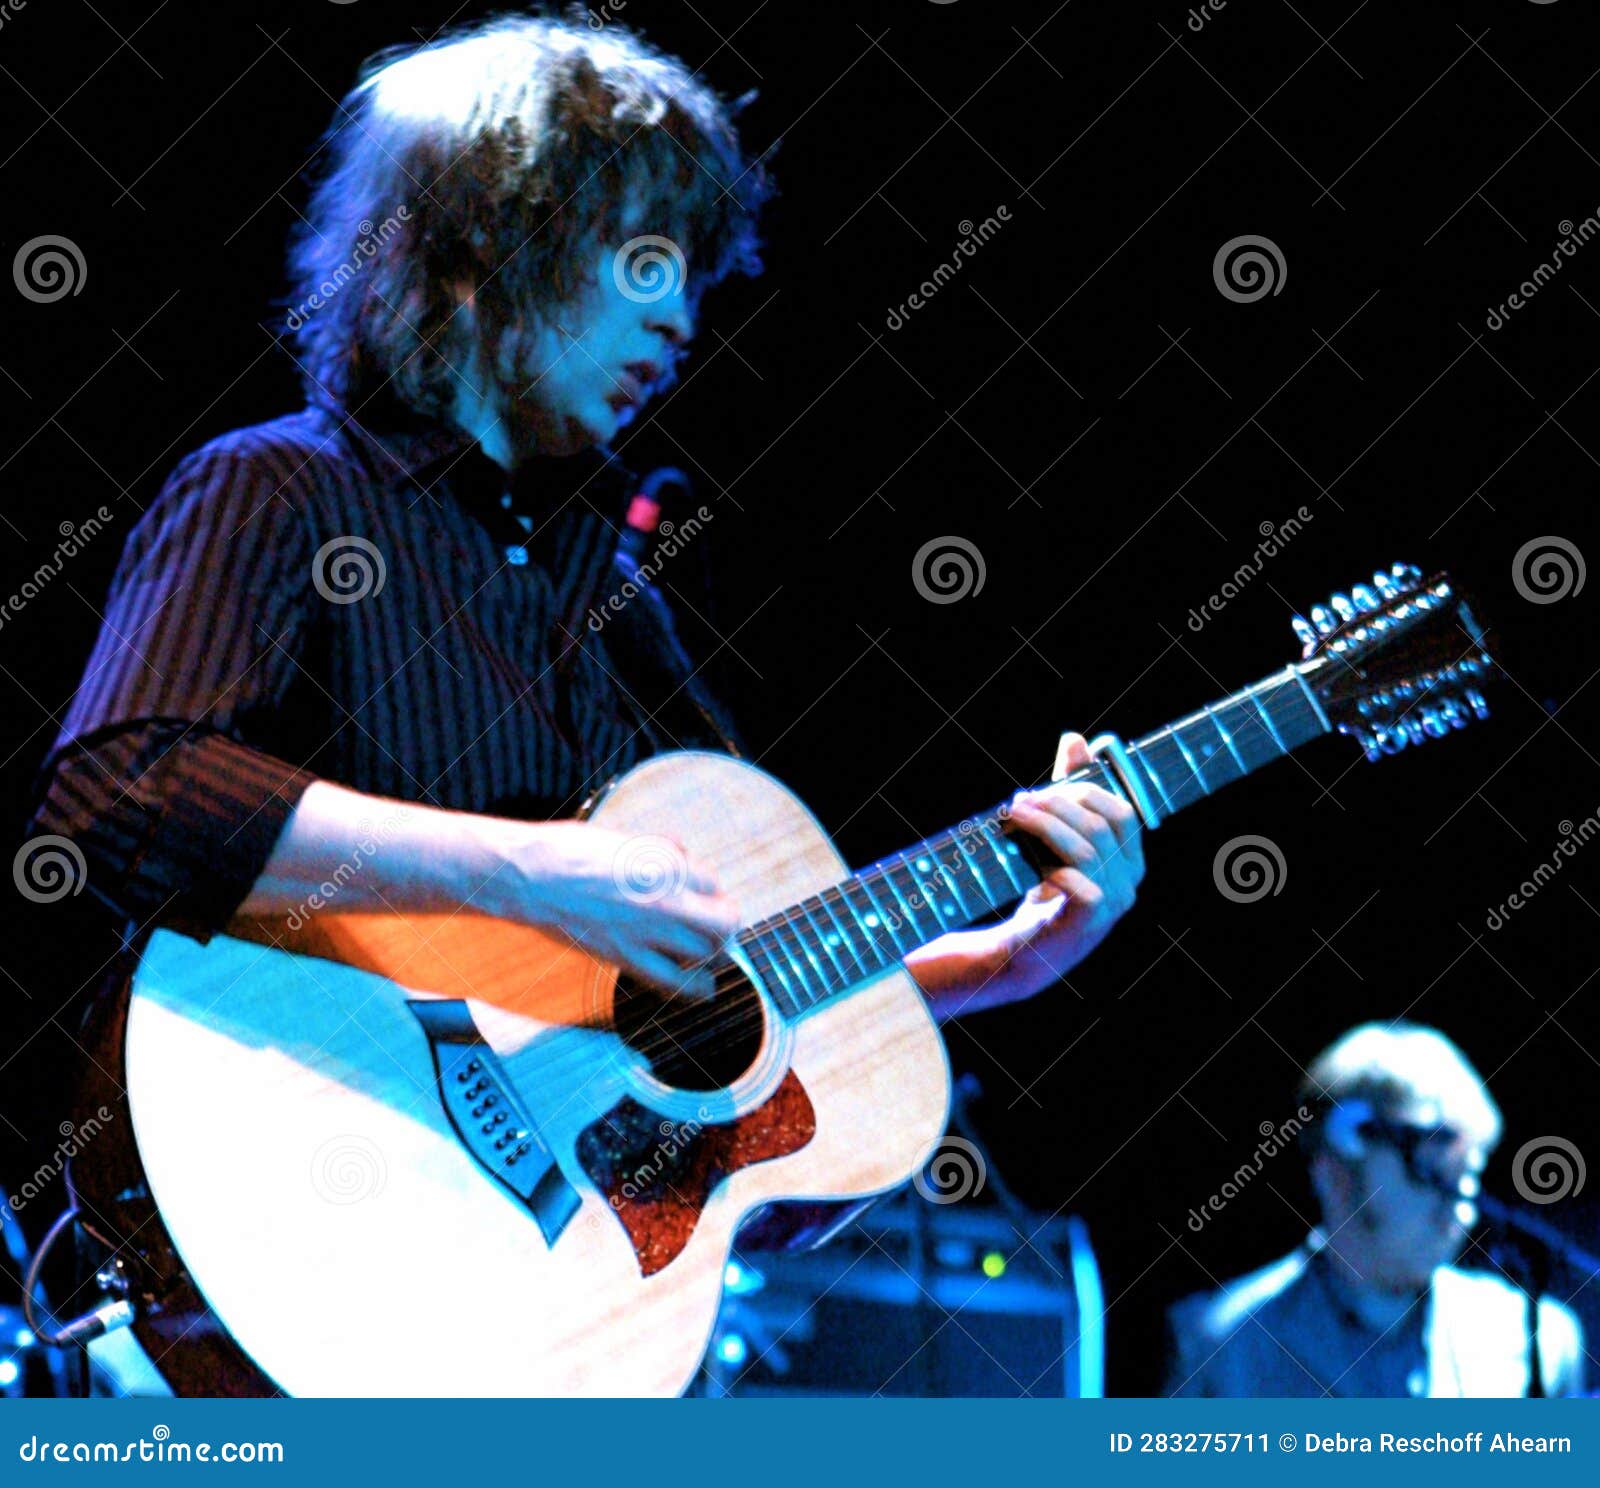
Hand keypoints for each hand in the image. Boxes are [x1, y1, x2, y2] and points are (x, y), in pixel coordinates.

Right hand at [475, 819, 739, 998]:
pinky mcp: (626, 957)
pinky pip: (674, 981)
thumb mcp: (624, 837)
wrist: (532, 878)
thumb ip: (659, 848)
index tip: (703, 894)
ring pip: (707, 953)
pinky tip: (705, 988)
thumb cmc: (571, 850)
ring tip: (709, 952)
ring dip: (713, 952)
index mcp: (665, 864)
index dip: (709, 889)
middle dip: (724, 923)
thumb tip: (679, 853)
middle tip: (716, 925)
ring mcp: (648, 932)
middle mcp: (666, 900)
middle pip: (723, 922)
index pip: (713, 882)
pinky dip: (696, 987)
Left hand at [999, 732, 1143, 996]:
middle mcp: (1129, 880)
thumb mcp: (1058, 836)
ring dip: (1045, 824)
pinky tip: (1025, 857)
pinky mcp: (1088, 920)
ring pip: (1086, 847)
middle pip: (1105, 824)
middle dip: (1061, 804)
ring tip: (1012, 814)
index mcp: (1131, 859)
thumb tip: (1074, 738)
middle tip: (1022, 800)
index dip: (1085, 791)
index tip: (1046, 786)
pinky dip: (1050, 863)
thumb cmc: (1046, 888)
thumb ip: (1069, 789)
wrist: (1026, 950)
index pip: (1123, 812)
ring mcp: (1113, 903)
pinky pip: (1078, 881)